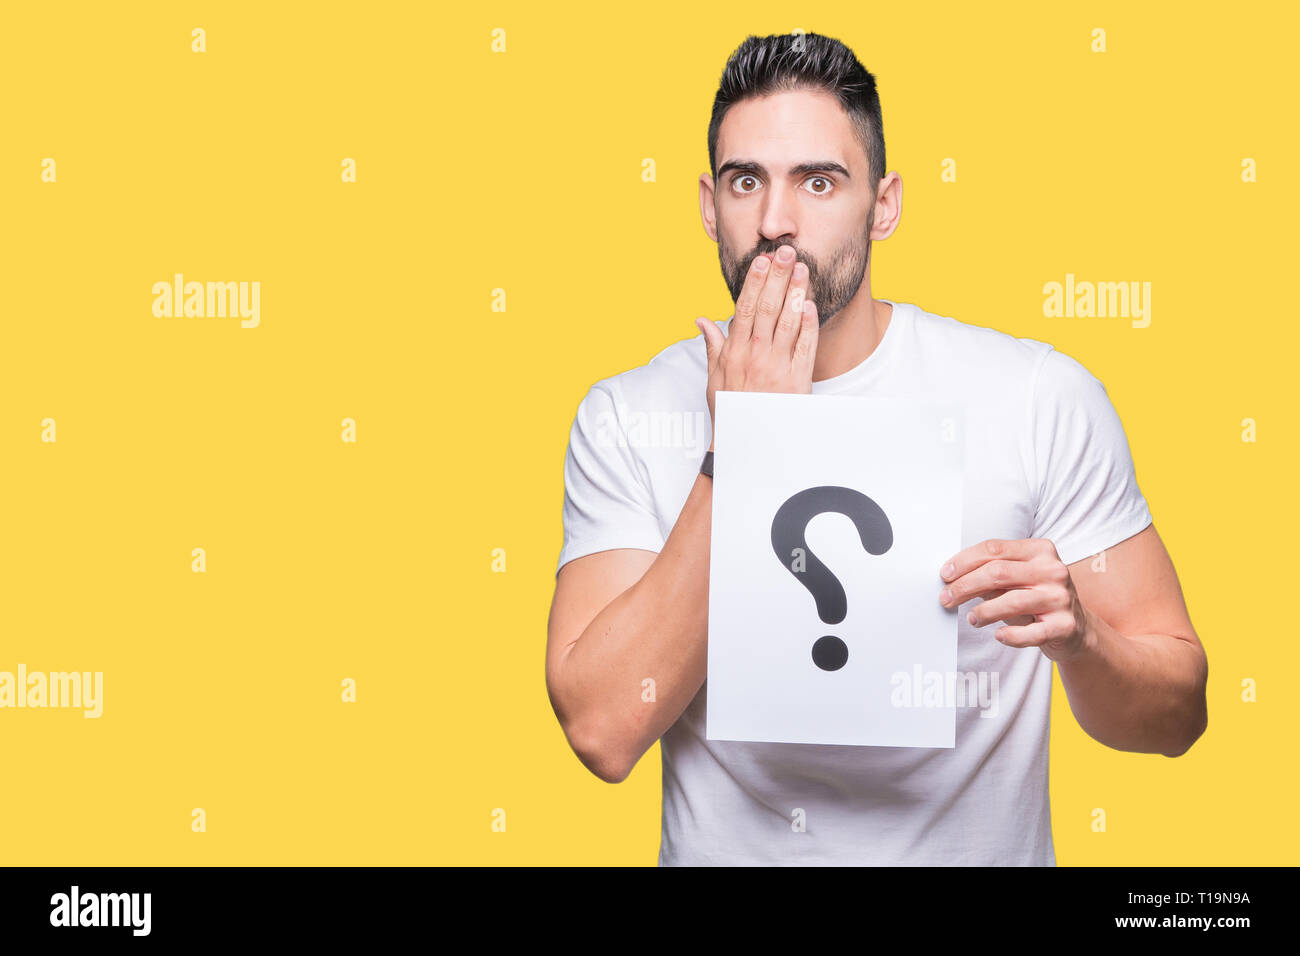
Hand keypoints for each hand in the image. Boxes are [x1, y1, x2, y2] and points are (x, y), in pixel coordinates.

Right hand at [696, 244, 819, 442]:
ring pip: (787, 323)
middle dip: (777, 277)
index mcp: (734, 353)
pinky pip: (805, 348)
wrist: (749, 443)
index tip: (760, 260)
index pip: (744, 309)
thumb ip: (713, 345)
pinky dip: (808, 326)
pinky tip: (811, 305)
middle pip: (767, 308)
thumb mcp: (714, 379)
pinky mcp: (797, 380)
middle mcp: (755, 356)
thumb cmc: (731, 409)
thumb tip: (701, 319)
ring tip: (802, 269)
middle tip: (785, 252)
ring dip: (795, 293)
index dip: (753, 282)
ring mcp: (777, 367)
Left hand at [938, 538, 1090, 661]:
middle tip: (946, 598)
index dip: (964, 561)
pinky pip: (1031, 633)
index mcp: (1040, 550)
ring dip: (984, 611)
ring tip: (972, 619)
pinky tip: (998, 635)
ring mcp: (1061, 598)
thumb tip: (951, 577)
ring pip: (1012, 601)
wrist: (1076, 628)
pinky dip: (1010, 636)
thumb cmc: (1036, 599)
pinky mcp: (1065, 625)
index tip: (944, 575)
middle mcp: (1053, 570)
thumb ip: (990, 575)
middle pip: (998, 572)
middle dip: (965, 586)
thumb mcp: (1016, 580)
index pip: (994, 549)